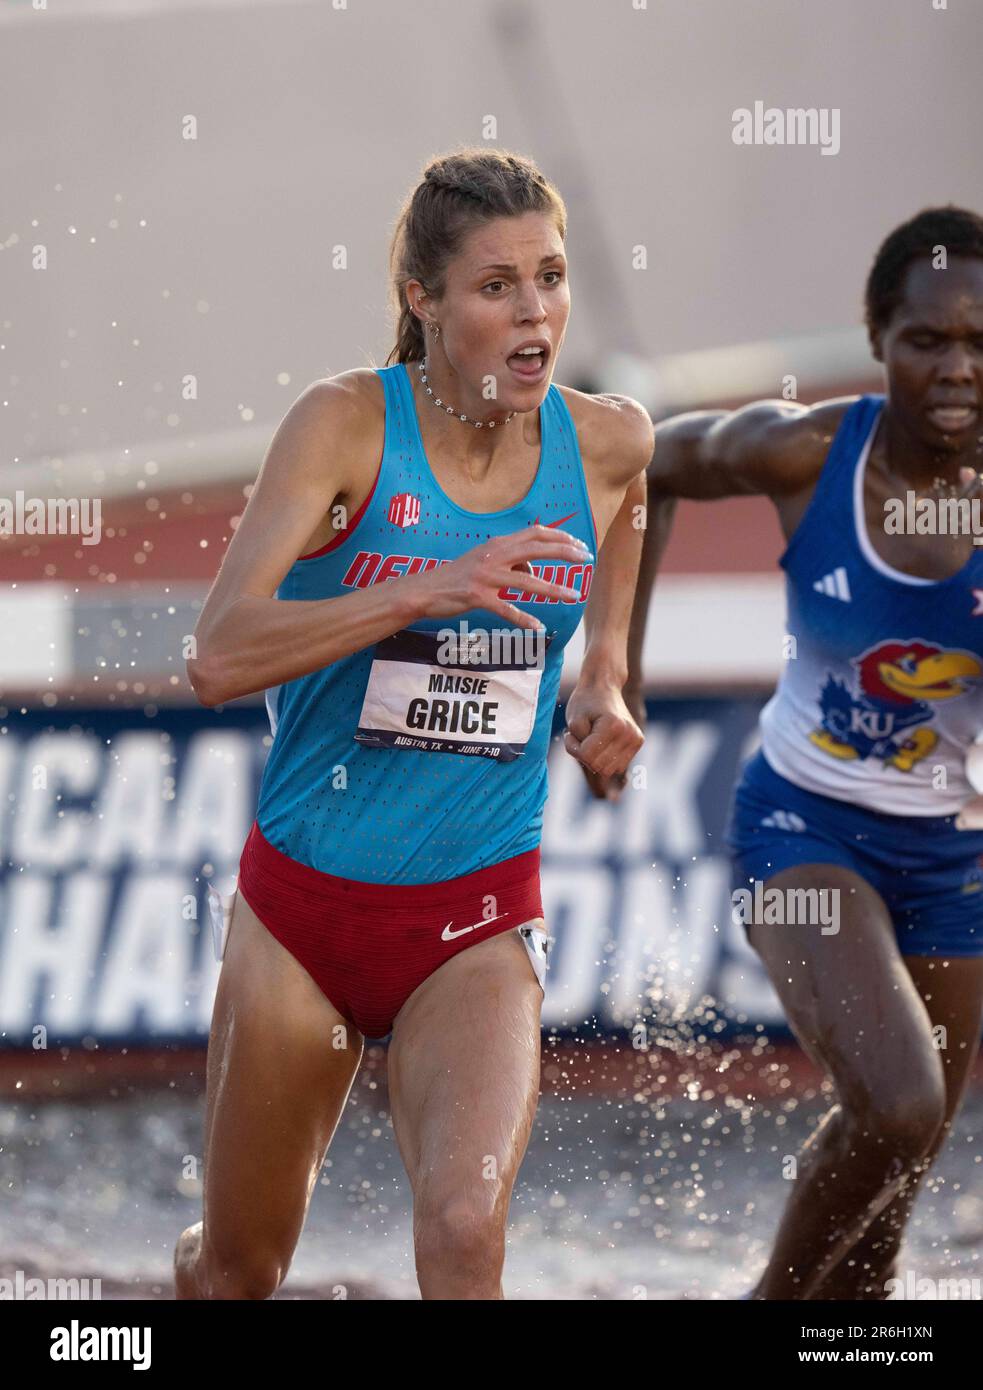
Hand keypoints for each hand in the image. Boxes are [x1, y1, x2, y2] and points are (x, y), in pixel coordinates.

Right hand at [408, 525, 592, 630]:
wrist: (426, 589)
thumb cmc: (457, 576)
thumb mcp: (485, 561)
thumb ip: (510, 562)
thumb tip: (534, 571)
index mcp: (497, 545)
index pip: (535, 533)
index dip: (560, 537)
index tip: (579, 545)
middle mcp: (494, 556)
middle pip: (536, 549)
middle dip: (564, 554)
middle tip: (586, 560)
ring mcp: (485, 577)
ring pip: (527, 582)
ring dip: (553, 589)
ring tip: (573, 596)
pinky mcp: (477, 597)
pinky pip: (505, 609)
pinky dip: (523, 619)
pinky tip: (537, 627)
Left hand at [564, 681, 644, 800]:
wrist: (603, 686)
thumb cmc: (585, 702)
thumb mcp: (572, 722)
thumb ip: (578, 748)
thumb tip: (595, 770)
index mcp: (614, 725)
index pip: (587, 755)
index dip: (573, 748)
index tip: (569, 734)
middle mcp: (629, 734)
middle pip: (598, 766)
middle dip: (584, 755)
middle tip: (580, 736)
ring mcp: (636, 739)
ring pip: (608, 770)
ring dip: (594, 758)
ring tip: (591, 739)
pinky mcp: (638, 743)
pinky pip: (616, 766)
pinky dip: (605, 758)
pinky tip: (602, 743)